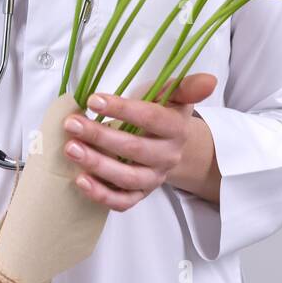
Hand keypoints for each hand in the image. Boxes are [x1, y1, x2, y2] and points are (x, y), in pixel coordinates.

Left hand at [61, 73, 218, 210]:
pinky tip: (80, 180)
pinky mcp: (140, 194)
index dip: (122, 109)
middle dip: (101, 136)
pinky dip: (101, 195)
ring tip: (71, 149)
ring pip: (127, 178)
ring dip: (97, 164)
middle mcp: (167, 156)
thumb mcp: (174, 95)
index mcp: (176, 128)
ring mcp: (154, 178)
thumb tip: (210, 81)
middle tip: (72, 124)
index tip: (93, 99)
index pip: (150, 118)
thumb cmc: (162, 112)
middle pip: (135, 149)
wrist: (169, 145)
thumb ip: (187, 86)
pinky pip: (122, 202)